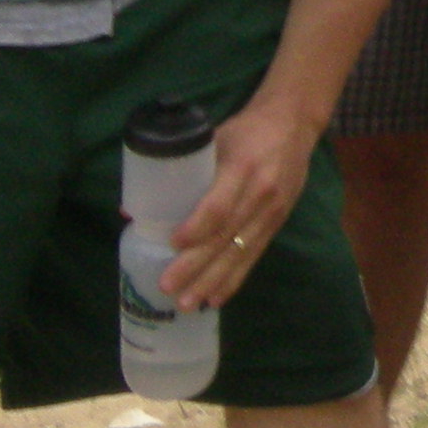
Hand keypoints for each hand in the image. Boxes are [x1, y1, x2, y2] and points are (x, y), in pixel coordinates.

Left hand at [159, 93, 322, 312]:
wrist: (295, 123)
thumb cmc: (246, 130)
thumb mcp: (213, 138)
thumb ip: (179, 173)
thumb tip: (132, 209)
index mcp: (243, 166)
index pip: (220, 205)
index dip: (196, 228)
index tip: (172, 244)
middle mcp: (261, 192)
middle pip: (226, 235)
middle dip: (196, 265)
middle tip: (168, 287)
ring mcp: (272, 210)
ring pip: (240, 251)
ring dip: (213, 280)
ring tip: (188, 304)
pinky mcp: (278, 222)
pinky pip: (254, 255)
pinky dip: (235, 279)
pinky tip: (217, 298)